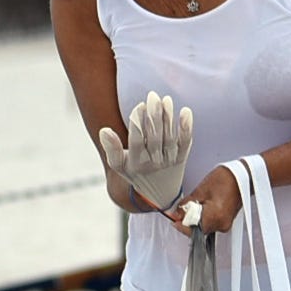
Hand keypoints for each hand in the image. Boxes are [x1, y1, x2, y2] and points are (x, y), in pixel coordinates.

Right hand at [98, 91, 193, 211]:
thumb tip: (104, 130)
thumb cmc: (136, 173)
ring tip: (165, 99)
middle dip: (154, 116)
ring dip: (168, 118)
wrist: (159, 194)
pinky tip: (185, 111)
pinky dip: (186, 128)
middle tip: (153, 96)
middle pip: (155, 138)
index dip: (138, 124)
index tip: (140, 105)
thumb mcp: (119, 165)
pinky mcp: (182, 159)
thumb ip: (111, 148)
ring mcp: (169, 161)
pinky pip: (185, 143)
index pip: (137, 141)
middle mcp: (153, 164)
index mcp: (136, 164)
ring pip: (169, 138)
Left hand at [170, 162, 241, 233]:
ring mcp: (225, 225)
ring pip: (203, 227)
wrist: (243, 176)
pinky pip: (210, 224)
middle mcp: (222, 225)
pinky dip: (203, 217)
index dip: (181, 226)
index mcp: (215, 217)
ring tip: (196, 203)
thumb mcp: (200, 190)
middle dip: (187, 221)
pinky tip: (203, 206)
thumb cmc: (226, 179)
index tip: (174, 220)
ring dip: (195, 219)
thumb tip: (177, 214)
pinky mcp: (225, 222)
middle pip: (197, 230)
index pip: (192, 230)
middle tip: (182, 209)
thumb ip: (186, 205)